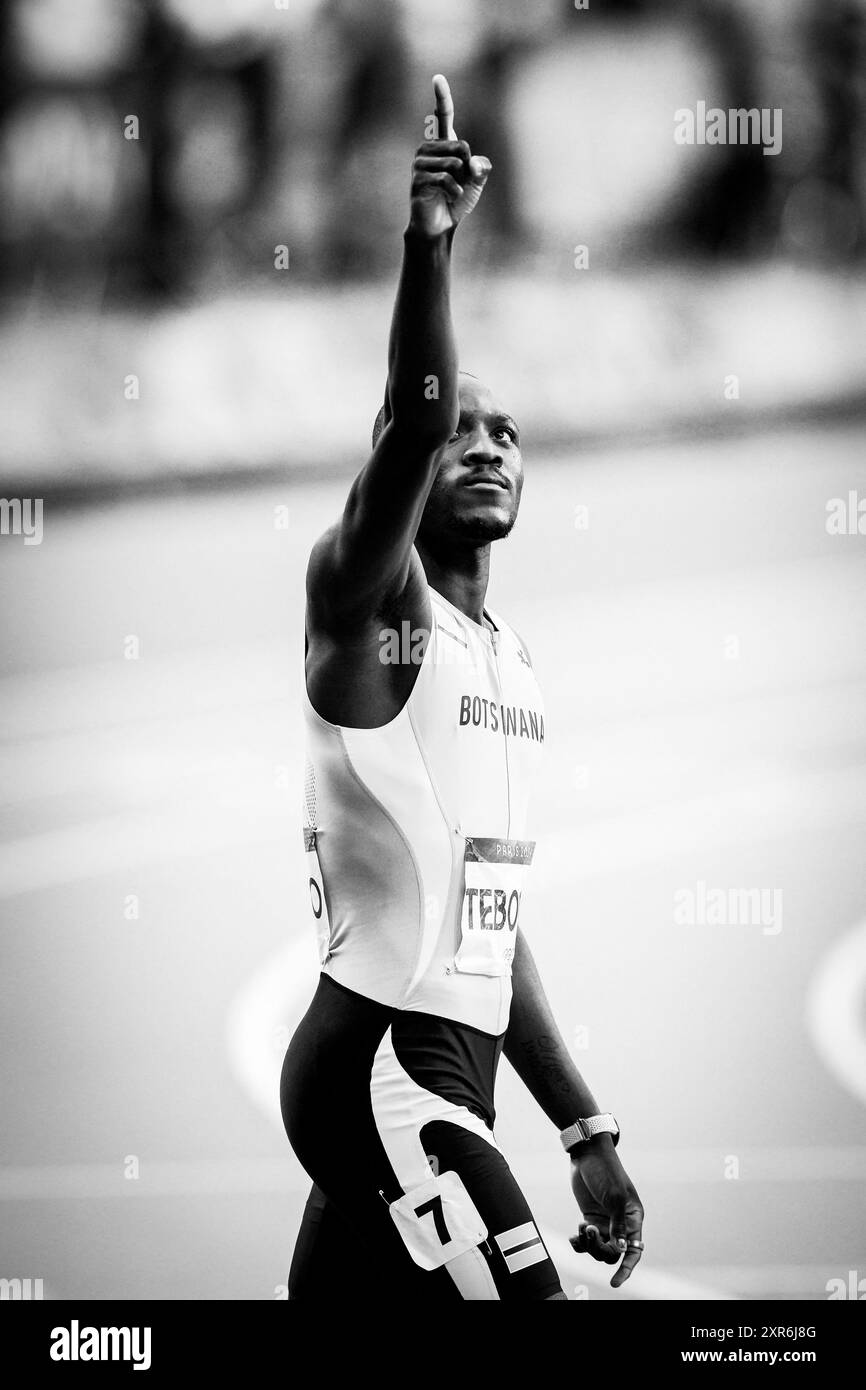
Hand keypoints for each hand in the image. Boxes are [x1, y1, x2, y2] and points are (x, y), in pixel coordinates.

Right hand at [408, 74, 490, 238]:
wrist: (440, 225)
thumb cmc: (457, 199)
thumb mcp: (476, 179)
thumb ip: (482, 166)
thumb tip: (474, 164)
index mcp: (443, 144)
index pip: (443, 116)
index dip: (442, 97)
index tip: (438, 78)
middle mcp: (428, 149)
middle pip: (461, 145)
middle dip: (468, 167)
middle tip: (460, 182)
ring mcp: (420, 163)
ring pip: (455, 162)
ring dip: (461, 181)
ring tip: (453, 191)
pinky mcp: (418, 180)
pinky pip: (447, 179)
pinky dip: (455, 191)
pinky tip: (450, 197)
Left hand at [569, 1137, 644, 1287]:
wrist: (587, 1154)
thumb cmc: (606, 1171)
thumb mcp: (614, 1196)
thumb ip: (618, 1223)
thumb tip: (621, 1249)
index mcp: (633, 1219)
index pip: (634, 1250)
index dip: (627, 1268)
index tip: (615, 1282)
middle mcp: (620, 1224)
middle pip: (613, 1253)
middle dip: (600, 1248)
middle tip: (588, 1232)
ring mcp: (604, 1222)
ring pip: (598, 1248)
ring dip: (588, 1244)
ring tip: (581, 1227)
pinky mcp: (590, 1218)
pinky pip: (585, 1240)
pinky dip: (579, 1242)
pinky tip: (573, 1235)